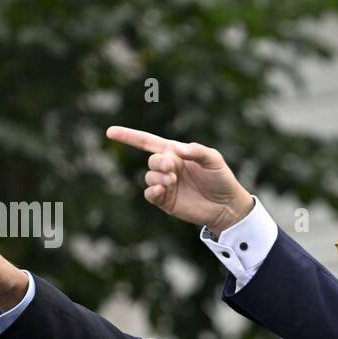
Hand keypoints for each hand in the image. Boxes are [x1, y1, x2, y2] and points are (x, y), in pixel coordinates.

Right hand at [105, 126, 253, 232]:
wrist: (227, 206)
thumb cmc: (221, 179)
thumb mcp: (213, 159)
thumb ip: (195, 151)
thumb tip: (175, 149)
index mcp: (175, 153)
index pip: (147, 142)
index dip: (129, 136)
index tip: (110, 132)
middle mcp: (168, 167)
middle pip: (152, 160)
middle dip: (159, 163)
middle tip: (172, 169)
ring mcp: (166, 185)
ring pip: (149, 177)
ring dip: (158, 177)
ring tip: (172, 180)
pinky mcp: (166, 201)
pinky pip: (150, 194)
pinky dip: (151, 191)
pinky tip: (160, 190)